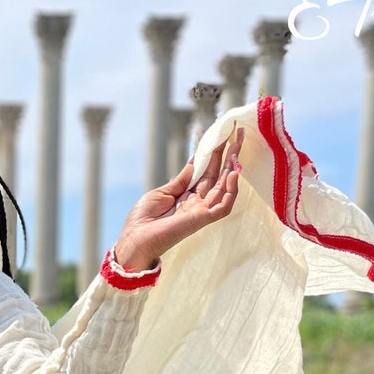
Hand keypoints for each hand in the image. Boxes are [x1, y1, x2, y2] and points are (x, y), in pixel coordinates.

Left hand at [111, 126, 243, 270]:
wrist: (135, 239)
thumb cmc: (143, 219)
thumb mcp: (161, 193)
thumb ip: (180, 180)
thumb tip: (194, 162)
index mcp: (186, 196)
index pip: (205, 172)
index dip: (214, 155)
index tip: (220, 137)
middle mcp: (196, 203)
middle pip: (217, 176)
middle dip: (228, 156)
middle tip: (238, 135)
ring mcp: (200, 211)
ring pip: (223, 188)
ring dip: (232, 167)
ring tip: (237, 147)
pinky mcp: (202, 220)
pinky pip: (223, 206)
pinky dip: (230, 192)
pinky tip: (234, 174)